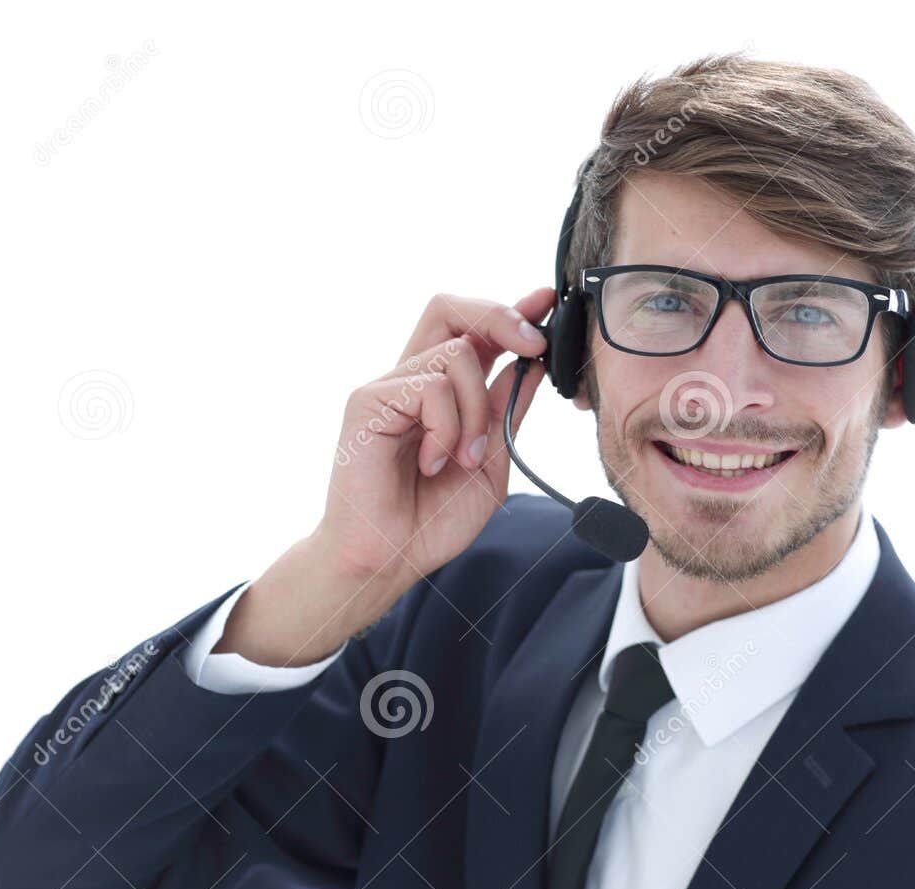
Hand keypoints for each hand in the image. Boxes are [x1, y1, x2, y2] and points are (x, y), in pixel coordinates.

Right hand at [213, 288, 553, 666]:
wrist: (391, 559)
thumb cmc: (430, 521)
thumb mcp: (490, 462)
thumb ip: (505, 412)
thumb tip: (532, 366)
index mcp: (442, 392)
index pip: (474, 332)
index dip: (511, 311)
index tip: (546, 302)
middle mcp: (412, 380)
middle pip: (450, 308)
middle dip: (499, 316)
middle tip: (532, 346)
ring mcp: (388, 388)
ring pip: (455, 355)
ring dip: (475, 411)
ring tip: (462, 459)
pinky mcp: (368, 401)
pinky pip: (430, 387)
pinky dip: (447, 429)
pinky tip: (432, 462)